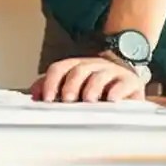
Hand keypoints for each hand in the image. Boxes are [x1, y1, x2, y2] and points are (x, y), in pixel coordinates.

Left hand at [30, 55, 146, 102]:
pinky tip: (111, 99)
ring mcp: (112, 72)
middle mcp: (92, 65)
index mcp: (75, 66)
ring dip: (92, 87)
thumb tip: (34, 95)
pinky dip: (117, 91)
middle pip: (78, 70)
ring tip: (87, 100)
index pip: (59, 69)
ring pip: (99, 75)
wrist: (127, 79)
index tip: (47, 99)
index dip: (51, 82)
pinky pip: (123, 83)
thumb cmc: (95, 87)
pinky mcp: (130, 81)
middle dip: (70, 85)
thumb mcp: (73, 86)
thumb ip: (52, 87)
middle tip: (67, 100)